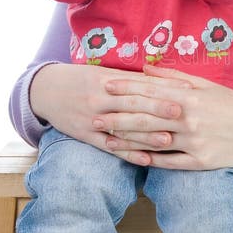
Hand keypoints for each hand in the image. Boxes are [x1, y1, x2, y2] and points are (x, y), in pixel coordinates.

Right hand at [29, 63, 191, 162]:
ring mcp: (93, 119)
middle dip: (158, 110)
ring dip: (146, 136)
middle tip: (182, 114)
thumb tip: (161, 79)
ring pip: (124, 129)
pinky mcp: (86, 136)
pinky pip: (109, 147)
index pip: (141, 84)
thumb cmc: (81, 79)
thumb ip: (131, 78)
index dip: (164, 87)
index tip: (187, 90)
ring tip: (168, 140)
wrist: (45, 90)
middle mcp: (101, 99)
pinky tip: (145, 160)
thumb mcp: (103, 72)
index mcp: (109, 80)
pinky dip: (128, 154)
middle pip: (134, 105)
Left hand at [99, 65, 232, 169]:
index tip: (105, 86)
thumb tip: (145, 68)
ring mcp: (193, 142)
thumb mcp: (205, 84)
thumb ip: (174, 77)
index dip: (126, 88)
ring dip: (126, 140)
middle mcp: (189, 119)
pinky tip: (132, 158)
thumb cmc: (230, 103)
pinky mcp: (199, 161)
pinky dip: (150, 160)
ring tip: (105, 138)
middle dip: (117, 116)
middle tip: (94, 116)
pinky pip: (169, 162)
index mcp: (189, 97)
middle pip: (145, 117)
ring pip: (153, 141)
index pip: (150, 91)